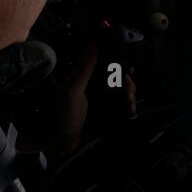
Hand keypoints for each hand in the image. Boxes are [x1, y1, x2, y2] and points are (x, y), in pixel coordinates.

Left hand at [51, 42, 136, 158]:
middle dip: (128, 82)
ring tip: (129, 102)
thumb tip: (92, 44)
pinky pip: (124, 110)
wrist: (60, 146)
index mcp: (87, 79)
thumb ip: (83, 69)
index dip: (118, 64)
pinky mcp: (109, 117)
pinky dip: (129, 109)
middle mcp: (96, 89)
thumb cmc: (62, 116)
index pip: (107, 65)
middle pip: (119, 80)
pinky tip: (130, 111)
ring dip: (130, 96)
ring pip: (124, 94)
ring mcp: (103, 104)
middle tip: (128, 89)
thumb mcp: (72, 91)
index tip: (127, 66)